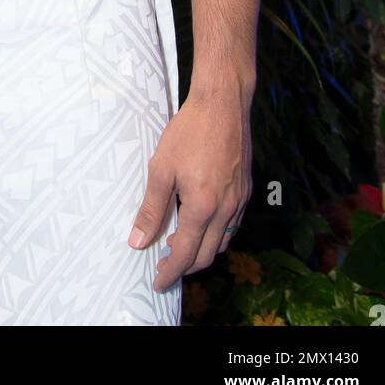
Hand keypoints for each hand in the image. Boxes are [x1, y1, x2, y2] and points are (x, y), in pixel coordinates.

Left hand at [126, 90, 252, 291]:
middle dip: (185, 266)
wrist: (223, 103)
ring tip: (179, 244)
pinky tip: (201, 222)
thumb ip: (151, 208)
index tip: (158, 281)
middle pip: (206, 254)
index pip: (185, 253)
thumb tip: (138, 240)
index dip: (170, 271)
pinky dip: (217, 234)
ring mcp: (240, 200)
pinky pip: (233, 225)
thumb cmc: (189, 131)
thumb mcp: (161, 168)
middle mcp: (227, 209)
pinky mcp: (246, 190)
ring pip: (223, 242)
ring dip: (202, 250)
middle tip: (164, 266)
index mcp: (203, 207)